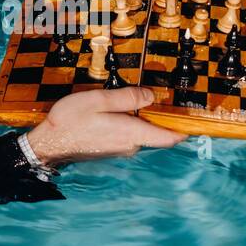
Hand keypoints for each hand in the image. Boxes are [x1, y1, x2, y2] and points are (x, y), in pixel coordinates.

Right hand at [25, 87, 186, 165]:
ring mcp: (120, 149)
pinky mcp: (110, 149)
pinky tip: (119, 112)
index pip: (167, 137)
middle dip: (160, 118)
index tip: (197, 123)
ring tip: (139, 101)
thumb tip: (151, 96)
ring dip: (142, 120)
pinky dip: (130, 124)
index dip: (184, 130)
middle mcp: (130, 145)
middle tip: (165, 98)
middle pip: (155, 133)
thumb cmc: (70, 121)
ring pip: (140, 133)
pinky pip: (128, 136)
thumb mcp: (99, 100)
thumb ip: (127, 97)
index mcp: (131, 132)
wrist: (48, 144)